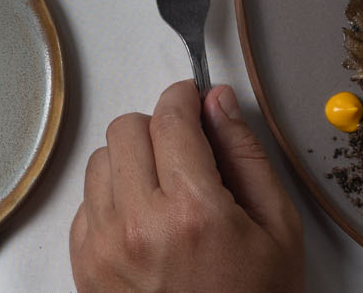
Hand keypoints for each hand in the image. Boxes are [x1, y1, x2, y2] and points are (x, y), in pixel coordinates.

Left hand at [69, 82, 305, 292]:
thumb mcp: (277, 231)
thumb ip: (246, 156)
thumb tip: (218, 103)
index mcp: (194, 212)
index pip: (171, 117)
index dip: (184, 97)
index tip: (192, 99)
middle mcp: (139, 225)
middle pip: (127, 129)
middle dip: (158, 129)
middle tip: (184, 152)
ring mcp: (105, 246)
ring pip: (100, 160)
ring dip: (131, 163)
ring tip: (165, 194)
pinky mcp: (85, 265)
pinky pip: (86, 202)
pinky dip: (112, 200)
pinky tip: (145, 223)